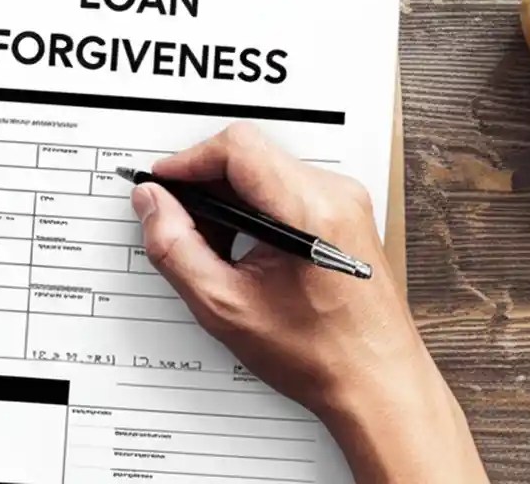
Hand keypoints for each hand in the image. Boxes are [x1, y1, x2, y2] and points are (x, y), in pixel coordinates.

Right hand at [130, 123, 486, 482]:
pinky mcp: (345, 215)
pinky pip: (286, 189)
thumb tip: (152, 204)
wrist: (377, 382)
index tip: (162, 183)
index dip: (188, 161)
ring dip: (229, 199)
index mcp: (310, 210)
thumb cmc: (321, 356)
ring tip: (215, 249)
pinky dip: (254, 210)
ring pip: (265, 171)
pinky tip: (244, 251)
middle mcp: (335, 195)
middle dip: (205, 184)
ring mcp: (345, 202)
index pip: (237, 147)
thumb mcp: (226, 307)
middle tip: (180, 224)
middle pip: (250, 155)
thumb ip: (176, 248)